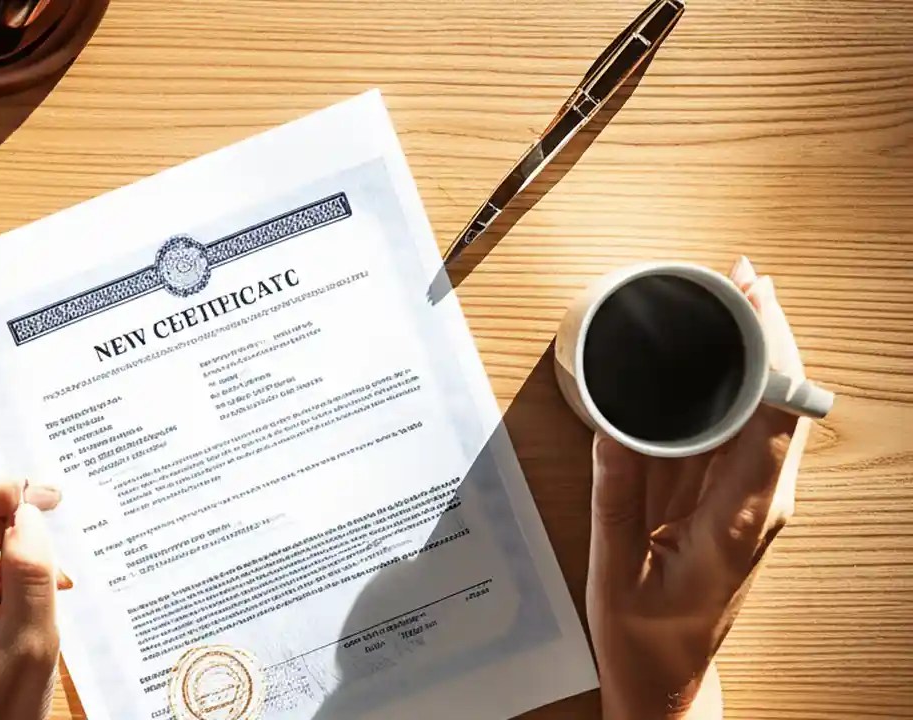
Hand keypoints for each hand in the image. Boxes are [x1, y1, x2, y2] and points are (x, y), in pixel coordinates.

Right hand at [586, 257, 812, 718]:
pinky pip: (739, 431)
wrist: (665, 676)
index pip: (771, 414)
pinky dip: (731, 386)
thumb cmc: (646, 633)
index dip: (768, 347)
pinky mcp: (732, 499)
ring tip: (725, 300)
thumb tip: (613, 424)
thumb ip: (615, 493)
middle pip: (777, 399)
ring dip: (750, 353)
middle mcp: (759, 501)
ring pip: (763, 409)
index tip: (752, 295)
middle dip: (764, 331)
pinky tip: (710, 360)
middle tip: (736, 276)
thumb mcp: (615, 565)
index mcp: (740, 516)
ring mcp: (750, 499)